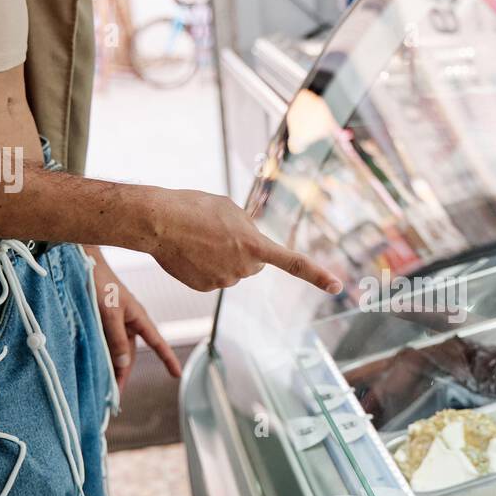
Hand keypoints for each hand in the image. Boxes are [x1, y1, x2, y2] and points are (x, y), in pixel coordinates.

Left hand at [85, 247, 182, 391]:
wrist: (82, 261)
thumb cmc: (100, 283)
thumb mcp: (109, 313)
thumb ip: (116, 339)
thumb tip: (124, 364)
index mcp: (139, 318)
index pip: (158, 343)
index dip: (168, 359)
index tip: (176, 375)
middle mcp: (130, 321)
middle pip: (131, 354)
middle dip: (124, 374)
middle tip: (114, 396)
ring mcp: (117, 320)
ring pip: (118, 349)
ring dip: (112, 366)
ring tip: (103, 386)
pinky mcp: (103, 319)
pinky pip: (107, 342)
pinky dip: (103, 355)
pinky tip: (95, 365)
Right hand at [144, 191, 342, 294]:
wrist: (159, 222)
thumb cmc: (195, 207)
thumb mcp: (231, 209)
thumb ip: (248, 227)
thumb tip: (250, 240)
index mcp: (255, 246)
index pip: (293, 264)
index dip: (317, 275)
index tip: (337, 287)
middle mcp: (244, 268)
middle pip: (255, 264)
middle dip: (244, 251)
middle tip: (219, 233)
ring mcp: (225, 281)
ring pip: (233, 270)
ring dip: (222, 256)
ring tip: (199, 238)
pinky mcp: (205, 288)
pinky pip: (213, 277)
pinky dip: (204, 266)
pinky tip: (190, 251)